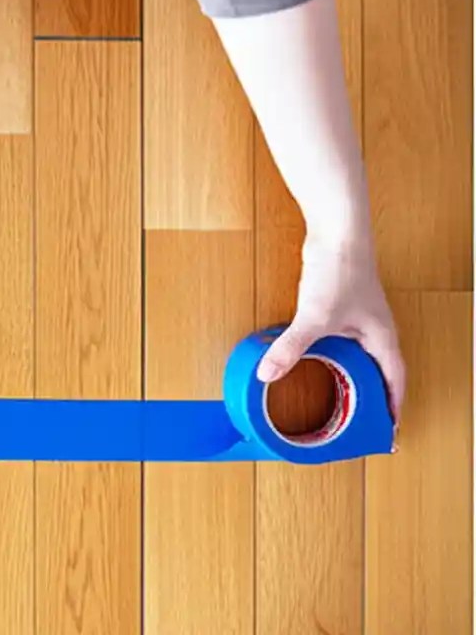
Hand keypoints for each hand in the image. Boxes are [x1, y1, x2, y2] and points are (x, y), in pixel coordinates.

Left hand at [257, 235, 405, 426]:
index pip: (394, 382)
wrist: (338, 231)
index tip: (389, 429)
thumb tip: (267, 374)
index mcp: (382, 339)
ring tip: (343, 396)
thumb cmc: (340, 272)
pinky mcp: (344, 305)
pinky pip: (344, 339)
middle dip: (375, 396)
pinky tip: (319, 359)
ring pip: (363, 355)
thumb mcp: (314, 317)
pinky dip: (337, 354)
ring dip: (356, 375)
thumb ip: (290, 348)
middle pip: (381, 372)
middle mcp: (377, 330)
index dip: (392, 407)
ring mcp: (361, 317)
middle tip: (364, 419)